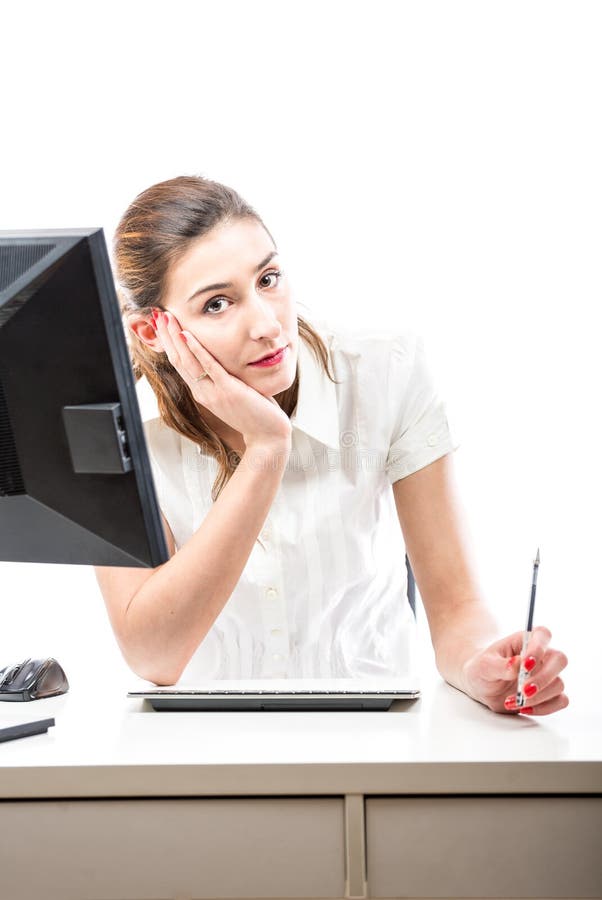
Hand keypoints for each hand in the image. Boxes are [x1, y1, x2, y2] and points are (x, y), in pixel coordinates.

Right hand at [153, 309, 292, 449]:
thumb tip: (217, 363)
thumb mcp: (232, 393)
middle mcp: (203, 393)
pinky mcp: (228, 390)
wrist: (267, 436)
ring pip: (188, 362)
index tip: (161, 325)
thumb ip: (222, 379)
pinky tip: (187, 334)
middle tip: (157, 314)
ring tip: (167, 318)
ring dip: (175, 337)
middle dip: (166, 336)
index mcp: (202, 393)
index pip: (179, 364)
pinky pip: (209, 366)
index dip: (168, 344)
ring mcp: (214, 392)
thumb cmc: (254, 414)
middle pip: (178, 360)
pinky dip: (197, 349)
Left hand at [461, 625, 568, 715]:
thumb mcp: (484, 665)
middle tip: (523, 691)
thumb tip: (517, 663)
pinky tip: (524, 708)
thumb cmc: (483, 668)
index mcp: (525, 641)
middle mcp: (541, 656)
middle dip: (543, 678)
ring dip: (537, 697)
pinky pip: (560, 701)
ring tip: (512, 701)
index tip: (525, 665)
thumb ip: (500, 665)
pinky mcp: (549, 694)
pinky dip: (544, 708)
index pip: (542, 635)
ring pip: (558, 684)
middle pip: (559, 660)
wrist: (481, 685)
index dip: (539, 648)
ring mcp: (547, 675)